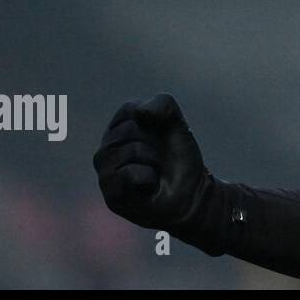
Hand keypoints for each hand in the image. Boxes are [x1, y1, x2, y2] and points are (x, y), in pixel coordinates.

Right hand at [93, 93, 211, 231]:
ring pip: (130, 150)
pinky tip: (150, 186)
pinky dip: (148, 177)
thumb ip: (163, 105)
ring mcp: (106, 172)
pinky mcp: (111, 194)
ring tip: (155, 172)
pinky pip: (128, 174)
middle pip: (130, 129)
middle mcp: (107, 148)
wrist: (193, 193)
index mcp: (119, 128)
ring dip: (153, 160)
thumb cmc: (180, 158)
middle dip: (155, 142)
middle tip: (159, 158)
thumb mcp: (178, 123)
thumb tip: (140, 112)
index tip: (162, 135)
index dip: (156, 121)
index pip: (130, 109)